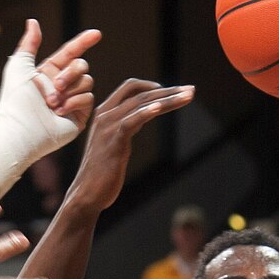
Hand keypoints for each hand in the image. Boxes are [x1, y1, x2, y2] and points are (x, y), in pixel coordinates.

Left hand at [19, 20, 101, 128]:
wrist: (21, 127)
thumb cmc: (16, 98)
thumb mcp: (19, 64)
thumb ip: (29, 43)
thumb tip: (33, 21)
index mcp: (49, 73)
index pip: (71, 53)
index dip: (84, 42)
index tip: (97, 34)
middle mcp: (62, 86)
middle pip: (82, 66)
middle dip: (71, 72)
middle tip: (56, 85)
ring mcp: (71, 101)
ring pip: (87, 81)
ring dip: (70, 89)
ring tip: (52, 103)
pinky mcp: (79, 116)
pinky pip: (89, 99)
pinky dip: (74, 102)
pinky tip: (59, 112)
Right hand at [68, 78, 194, 211]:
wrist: (87, 193)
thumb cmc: (103, 171)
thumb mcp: (117, 140)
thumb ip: (128, 124)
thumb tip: (146, 114)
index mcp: (104, 112)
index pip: (130, 87)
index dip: (150, 85)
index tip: (171, 90)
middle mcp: (105, 115)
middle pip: (141, 93)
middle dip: (169, 91)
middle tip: (191, 90)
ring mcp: (108, 127)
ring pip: (142, 103)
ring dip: (168, 99)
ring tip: (189, 96)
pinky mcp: (114, 141)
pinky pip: (132, 121)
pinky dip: (147, 112)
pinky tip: (161, 107)